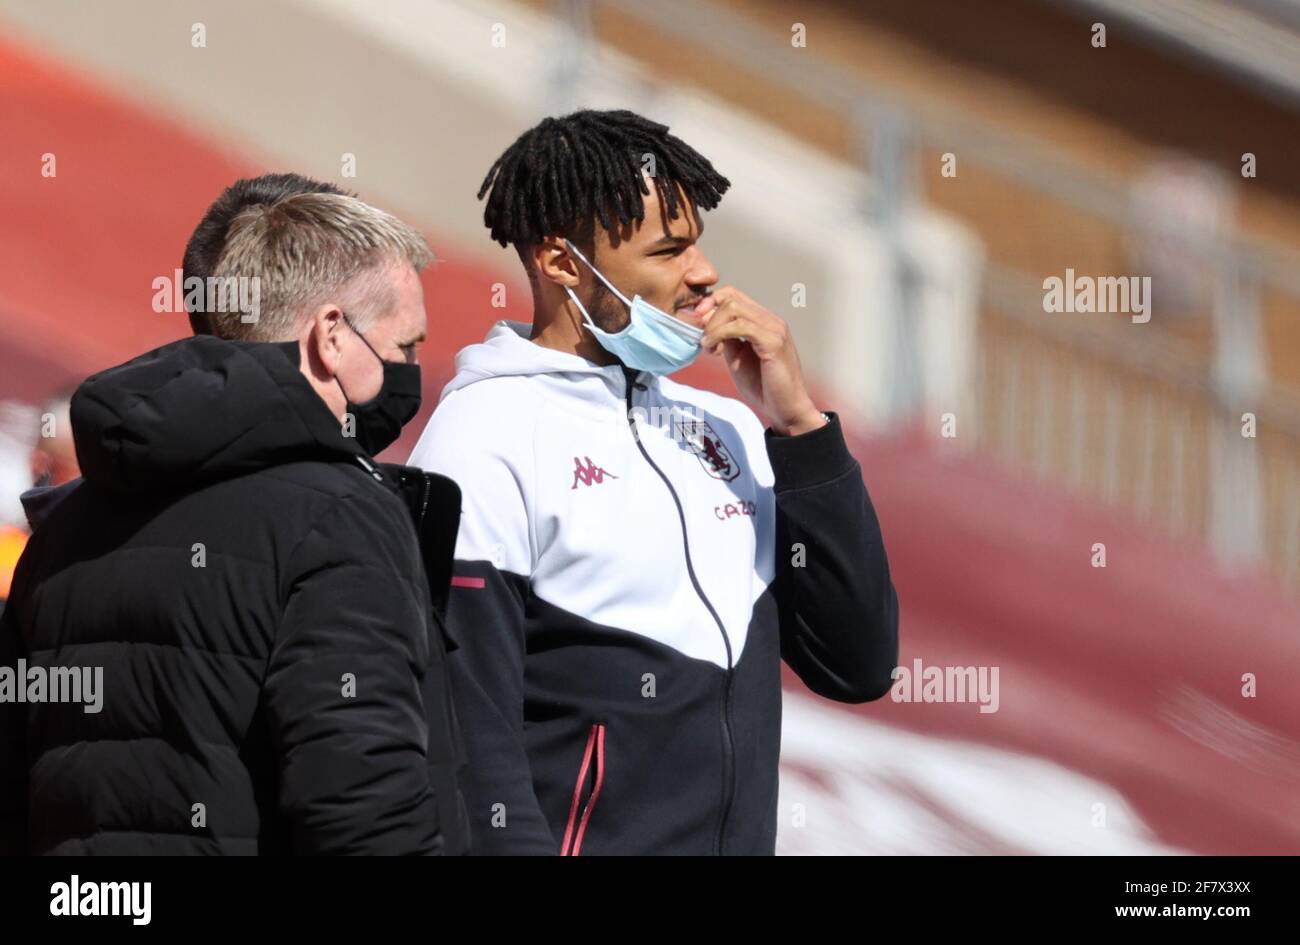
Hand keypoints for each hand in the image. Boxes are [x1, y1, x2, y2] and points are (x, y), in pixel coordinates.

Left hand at [695, 287, 826, 435]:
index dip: (710, 304)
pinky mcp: (774, 342)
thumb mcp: (737, 358)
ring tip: (708, 347)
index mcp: (764, 321)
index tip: (697, 325)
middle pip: (731, 297)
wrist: (785, 409)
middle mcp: (771, 320)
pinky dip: (720, 334)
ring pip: (734, 308)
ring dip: (713, 326)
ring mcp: (774, 329)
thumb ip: (727, 339)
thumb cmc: (764, 387)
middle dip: (708, 315)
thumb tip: (708, 327)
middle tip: (702, 338)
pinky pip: (741, 326)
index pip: (733, 295)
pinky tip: (714, 350)